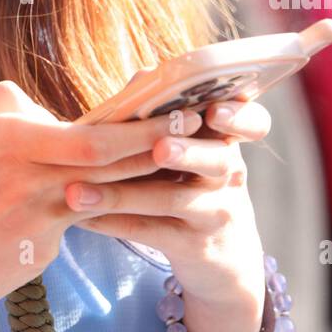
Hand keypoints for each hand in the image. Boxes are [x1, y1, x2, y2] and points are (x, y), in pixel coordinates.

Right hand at [0, 81, 204, 331]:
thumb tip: (34, 106)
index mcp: (11, 147)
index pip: (95, 135)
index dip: (140, 124)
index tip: (174, 105)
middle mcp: (34, 187)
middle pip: (114, 166)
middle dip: (160, 147)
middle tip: (197, 129)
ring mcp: (39, 228)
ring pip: (98, 196)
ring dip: (134, 179)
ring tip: (166, 159)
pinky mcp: (37, 259)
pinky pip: (64, 222)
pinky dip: (79, 207)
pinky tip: (84, 201)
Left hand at [67, 96, 270, 331]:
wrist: (221, 253)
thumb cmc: (193, 180)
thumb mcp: (194, 147)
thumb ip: (168, 112)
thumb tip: (144, 77)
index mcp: (228, 140)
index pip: (253, 122)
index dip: (238, 116)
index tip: (214, 112)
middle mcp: (228, 175)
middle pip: (217, 160)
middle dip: (186, 152)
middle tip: (160, 148)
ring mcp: (214, 213)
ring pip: (172, 200)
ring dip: (122, 194)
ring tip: (78, 192)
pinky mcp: (193, 246)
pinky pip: (150, 232)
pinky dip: (112, 222)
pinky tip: (80, 216)